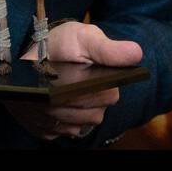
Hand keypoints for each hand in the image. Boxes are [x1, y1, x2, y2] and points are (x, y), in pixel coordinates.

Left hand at [3, 21, 141, 140]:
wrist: (37, 52)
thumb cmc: (65, 43)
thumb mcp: (84, 38)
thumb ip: (108, 48)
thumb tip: (137, 53)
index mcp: (108, 86)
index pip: (105, 97)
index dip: (86, 89)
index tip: (70, 76)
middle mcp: (96, 108)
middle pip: (86, 114)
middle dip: (67, 99)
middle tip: (51, 80)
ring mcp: (76, 122)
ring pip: (70, 125)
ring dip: (53, 110)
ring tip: (41, 90)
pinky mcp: (55, 130)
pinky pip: (52, 132)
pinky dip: (40, 119)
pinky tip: (35, 103)